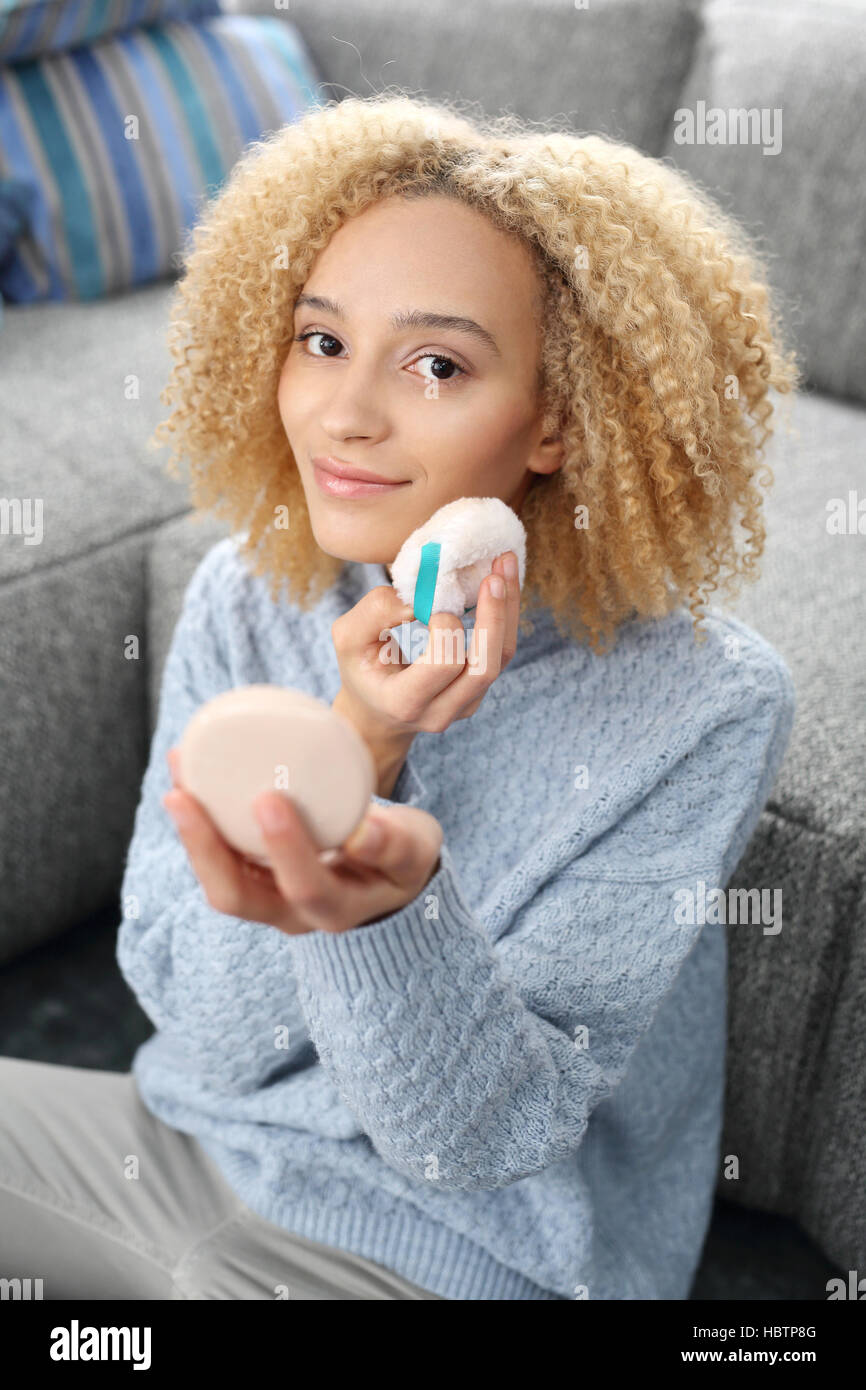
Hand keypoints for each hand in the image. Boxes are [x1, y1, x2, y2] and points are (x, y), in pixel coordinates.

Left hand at [161, 749, 442, 933]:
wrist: (389, 876)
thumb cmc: (402, 855)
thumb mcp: (414, 850)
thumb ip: (394, 844)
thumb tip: (363, 832)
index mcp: (338, 907)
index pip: (306, 887)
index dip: (286, 849)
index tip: (270, 799)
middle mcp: (293, 914)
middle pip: (237, 896)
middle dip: (205, 847)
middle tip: (184, 795)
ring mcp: (267, 900)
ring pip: (217, 879)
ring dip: (190, 834)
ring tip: (176, 781)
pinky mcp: (251, 877)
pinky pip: (215, 854)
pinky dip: (197, 818)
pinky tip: (185, 770)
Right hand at [332, 550, 520, 746]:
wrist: (375, 709)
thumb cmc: (360, 667)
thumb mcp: (348, 638)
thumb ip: (376, 612)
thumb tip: (422, 595)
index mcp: (404, 702)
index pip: (444, 665)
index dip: (446, 630)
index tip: (433, 608)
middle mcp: (440, 711)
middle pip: (485, 667)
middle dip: (494, 614)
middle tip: (495, 569)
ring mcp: (464, 705)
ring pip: (501, 658)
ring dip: (507, 609)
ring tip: (505, 565)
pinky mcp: (478, 691)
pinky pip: (501, 653)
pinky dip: (505, 615)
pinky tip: (502, 583)